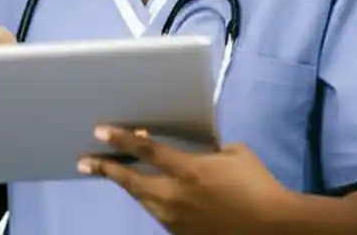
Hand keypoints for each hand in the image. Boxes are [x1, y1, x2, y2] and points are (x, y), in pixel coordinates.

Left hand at [78, 126, 290, 234]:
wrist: (271, 227)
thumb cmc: (257, 184)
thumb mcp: (234, 154)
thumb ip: (209, 149)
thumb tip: (199, 149)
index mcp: (187, 170)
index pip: (146, 151)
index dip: (121, 138)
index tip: (100, 131)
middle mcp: (175, 194)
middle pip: (131, 181)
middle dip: (106, 169)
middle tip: (85, 162)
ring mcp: (176, 218)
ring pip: (142, 200)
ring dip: (129, 186)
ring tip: (112, 174)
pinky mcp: (181, 234)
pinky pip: (159, 214)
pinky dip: (152, 201)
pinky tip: (152, 196)